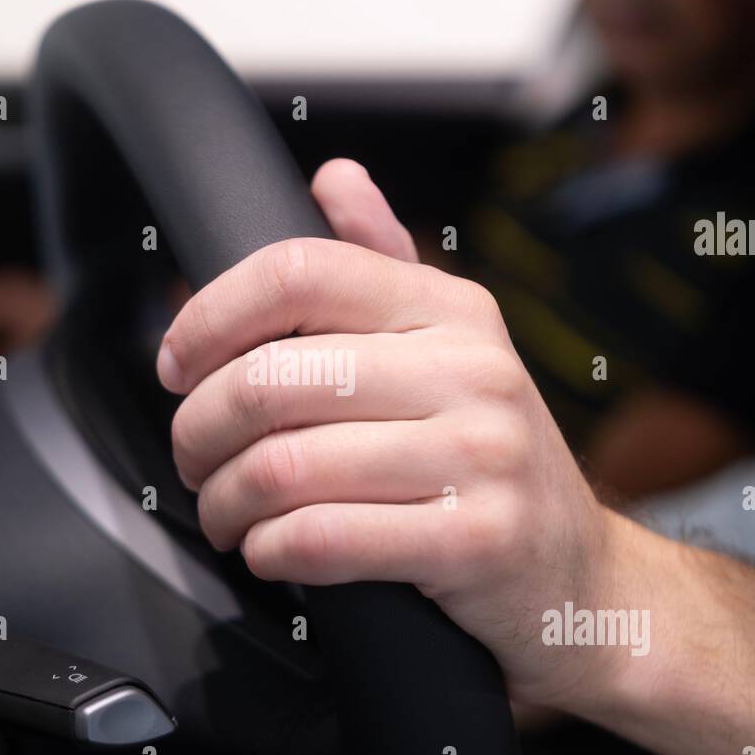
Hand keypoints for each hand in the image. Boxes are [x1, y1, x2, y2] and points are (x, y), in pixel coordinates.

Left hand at [157, 159, 620, 707]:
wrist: (579, 577)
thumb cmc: (488, 461)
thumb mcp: (452, 349)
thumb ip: (385, 265)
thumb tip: (335, 177)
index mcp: (451, 310)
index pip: (298, 272)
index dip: (208, 316)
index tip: (175, 365)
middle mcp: (472, 370)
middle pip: (270, 377)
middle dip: (198, 430)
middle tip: (194, 461)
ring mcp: (481, 456)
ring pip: (282, 467)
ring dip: (224, 502)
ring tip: (224, 513)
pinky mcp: (478, 541)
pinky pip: (321, 539)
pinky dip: (267, 550)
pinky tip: (268, 549)